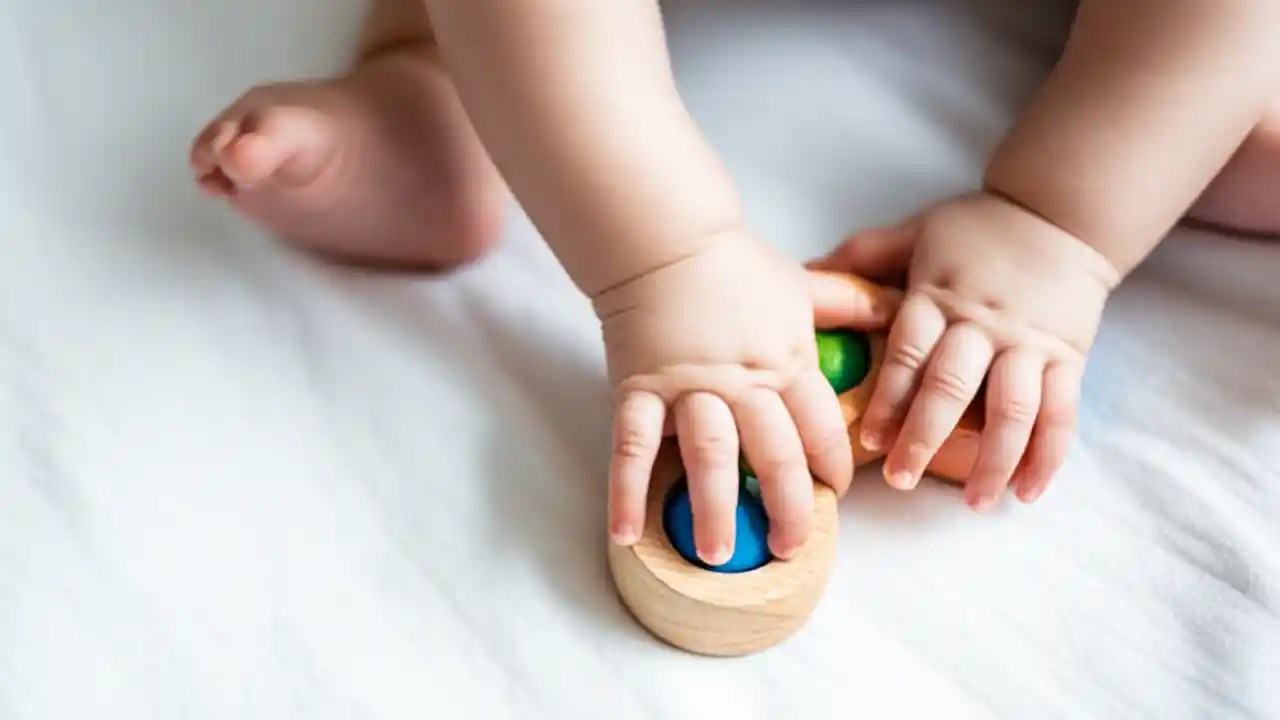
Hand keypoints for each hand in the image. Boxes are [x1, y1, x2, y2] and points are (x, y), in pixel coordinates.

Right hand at [599, 229, 890, 562]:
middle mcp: (742, 382)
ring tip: (717, 555)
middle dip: (786, 505)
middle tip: (788, 548)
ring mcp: (689, 388)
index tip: (835, 495)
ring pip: (710, 455)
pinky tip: (627, 533)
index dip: (832, 465)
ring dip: (714, 507)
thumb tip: (896, 309)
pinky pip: (633, 445)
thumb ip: (847, 306)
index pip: (821, 426)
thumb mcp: (801, 285)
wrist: (665, 238)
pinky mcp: (640, 388)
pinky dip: (627, 490)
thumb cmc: (734, 264)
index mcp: (785, 362)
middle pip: (773, 453)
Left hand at [810, 193, 1118, 508]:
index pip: (908, 354)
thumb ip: (866, 254)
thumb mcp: (918, 231)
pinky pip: (1060, 412)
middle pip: (952, 387)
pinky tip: (1029, 492)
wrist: (1062, 211)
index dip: (887, 398)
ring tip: (973, 504)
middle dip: (924, 438)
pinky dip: (1047, 455)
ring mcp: (1028, 343)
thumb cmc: (979, 227)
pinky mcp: (1068, 356)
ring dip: (993, 461)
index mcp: (939, 297)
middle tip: (900, 481)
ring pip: (1012, 409)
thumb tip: (806, 268)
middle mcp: (982, 323)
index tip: (868, 441)